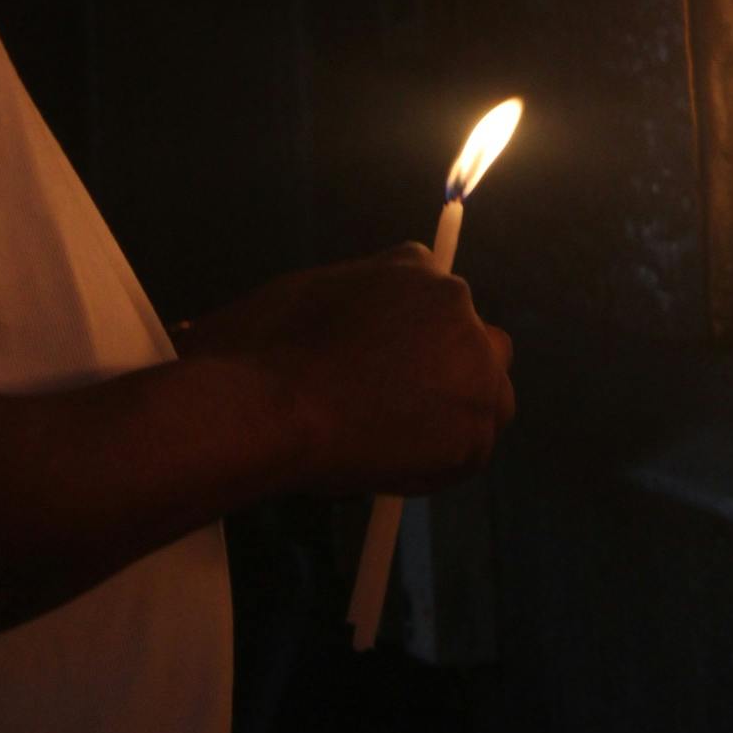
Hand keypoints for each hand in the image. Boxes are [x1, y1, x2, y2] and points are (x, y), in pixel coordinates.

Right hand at [176, 250, 514, 495]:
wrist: (268, 407)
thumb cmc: (256, 351)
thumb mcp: (290, 295)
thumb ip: (325, 306)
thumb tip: (246, 327)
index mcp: (411, 265)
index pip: (434, 299)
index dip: (409, 342)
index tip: (382, 371)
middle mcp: (455, 301)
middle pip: (474, 341)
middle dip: (447, 371)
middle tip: (394, 408)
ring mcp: (472, 361)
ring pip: (486, 392)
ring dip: (452, 414)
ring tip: (393, 441)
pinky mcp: (476, 424)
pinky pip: (473, 447)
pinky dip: (440, 462)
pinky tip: (392, 467)